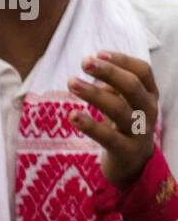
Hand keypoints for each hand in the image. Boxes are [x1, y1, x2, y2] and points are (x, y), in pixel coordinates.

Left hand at [69, 52, 157, 187]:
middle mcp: (149, 111)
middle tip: (84, 62)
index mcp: (150, 95)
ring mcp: (139, 132)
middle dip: (108, 71)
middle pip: (131, 86)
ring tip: (71, 82)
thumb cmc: (123, 128)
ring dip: (93, 94)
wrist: (132, 167)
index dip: (121, 60)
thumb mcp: (122, 105)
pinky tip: (72, 115)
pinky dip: (89, 125)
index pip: (142, 71)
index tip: (98, 53)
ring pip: (118, 109)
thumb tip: (96, 77)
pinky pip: (107, 136)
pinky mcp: (126, 151)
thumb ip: (113, 89)